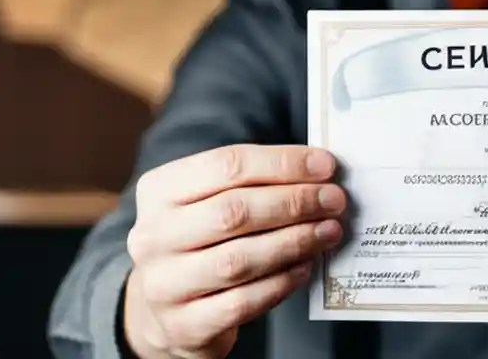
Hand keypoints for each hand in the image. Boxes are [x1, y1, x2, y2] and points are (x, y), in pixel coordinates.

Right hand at [123, 145, 346, 358]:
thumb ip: (254, 185)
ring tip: (328, 231)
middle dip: (294, 202)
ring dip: (294, 242)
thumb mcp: (208, 204)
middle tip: (333, 200)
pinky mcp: (184, 325)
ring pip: (239, 259)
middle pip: (233, 211)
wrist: (163, 311)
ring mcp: (164, 284)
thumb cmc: (200, 243)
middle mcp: (153, 236)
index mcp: (159, 192)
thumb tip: (319, 173)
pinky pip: (242, 302)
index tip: (326, 166)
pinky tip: (305, 268)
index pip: (226, 165)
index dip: (282, 163)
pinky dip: (281, 282)